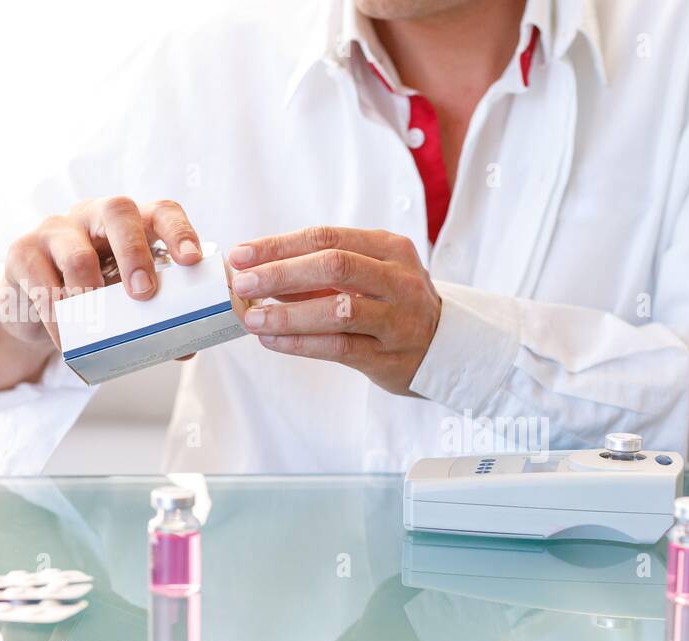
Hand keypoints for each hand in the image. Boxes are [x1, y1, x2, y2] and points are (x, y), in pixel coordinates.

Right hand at [0, 197, 203, 350]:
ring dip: (91, 292)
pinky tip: (67, 340)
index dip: (179, 232)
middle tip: (144, 294)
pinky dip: (58, 317)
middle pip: (118, 211)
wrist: (39, 312)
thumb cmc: (97, 299)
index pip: (161, 212)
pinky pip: (42, 284)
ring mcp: (56, 230)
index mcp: (132, 224)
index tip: (192, 261)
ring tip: (99, 323)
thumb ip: (158, 318)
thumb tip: (186, 348)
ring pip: (76, 252)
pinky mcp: (22, 252)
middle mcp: (94, 216)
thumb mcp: (129, 303)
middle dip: (135, 253)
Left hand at [227, 227, 441, 395]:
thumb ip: (322, 271)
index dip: (279, 246)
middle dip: (280, 274)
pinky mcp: (389, 356)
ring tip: (253, 319)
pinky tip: (273, 341)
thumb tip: (259, 269)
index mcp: (390, 248)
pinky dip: (301, 343)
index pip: (327, 237)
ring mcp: (397, 319)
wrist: (446, 347)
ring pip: (337, 310)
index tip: (242, 255)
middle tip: (243, 284)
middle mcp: (398, 279)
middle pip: (333, 266)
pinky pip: (338, 347)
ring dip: (287, 314)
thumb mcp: (370, 274)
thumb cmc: (396, 305)